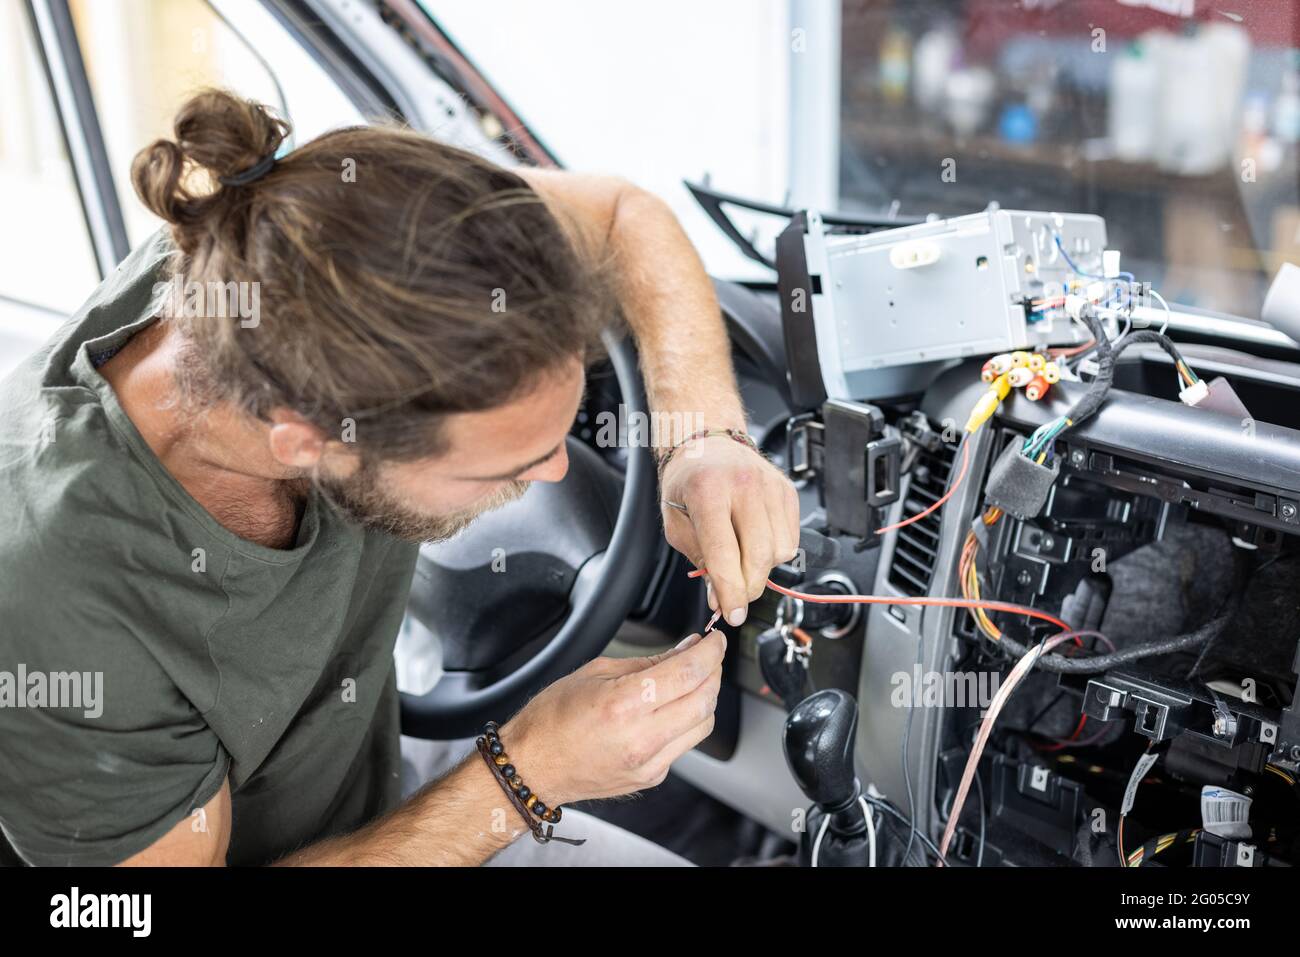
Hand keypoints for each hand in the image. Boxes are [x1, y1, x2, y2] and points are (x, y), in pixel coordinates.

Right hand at [500, 631, 724, 805]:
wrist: (532, 768)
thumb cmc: (552, 720)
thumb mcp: (596, 672)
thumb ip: (648, 663)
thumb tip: (685, 651)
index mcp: (623, 704)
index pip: (688, 673)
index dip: (710, 652)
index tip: (715, 640)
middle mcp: (640, 738)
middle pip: (705, 700)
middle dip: (713, 672)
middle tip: (707, 656)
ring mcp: (649, 763)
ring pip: (703, 725)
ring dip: (705, 698)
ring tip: (692, 680)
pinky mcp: (651, 777)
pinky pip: (684, 744)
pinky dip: (687, 721)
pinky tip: (672, 708)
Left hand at [660, 436, 799, 625]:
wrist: (710, 443)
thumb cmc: (689, 481)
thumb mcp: (676, 522)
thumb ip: (699, 559)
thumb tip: (720, 596)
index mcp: (708, 490)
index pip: (724, 553)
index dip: (730, 591)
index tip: (732, 614)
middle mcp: (744, 485)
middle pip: (760, 556)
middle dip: (748, 588)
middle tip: (735, 596)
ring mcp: (771, 487)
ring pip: (780, 552)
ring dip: (761, 569)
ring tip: (740, 558)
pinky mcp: (789, 492)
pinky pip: (791, 540)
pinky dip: (775, 552)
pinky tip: (754, 542)